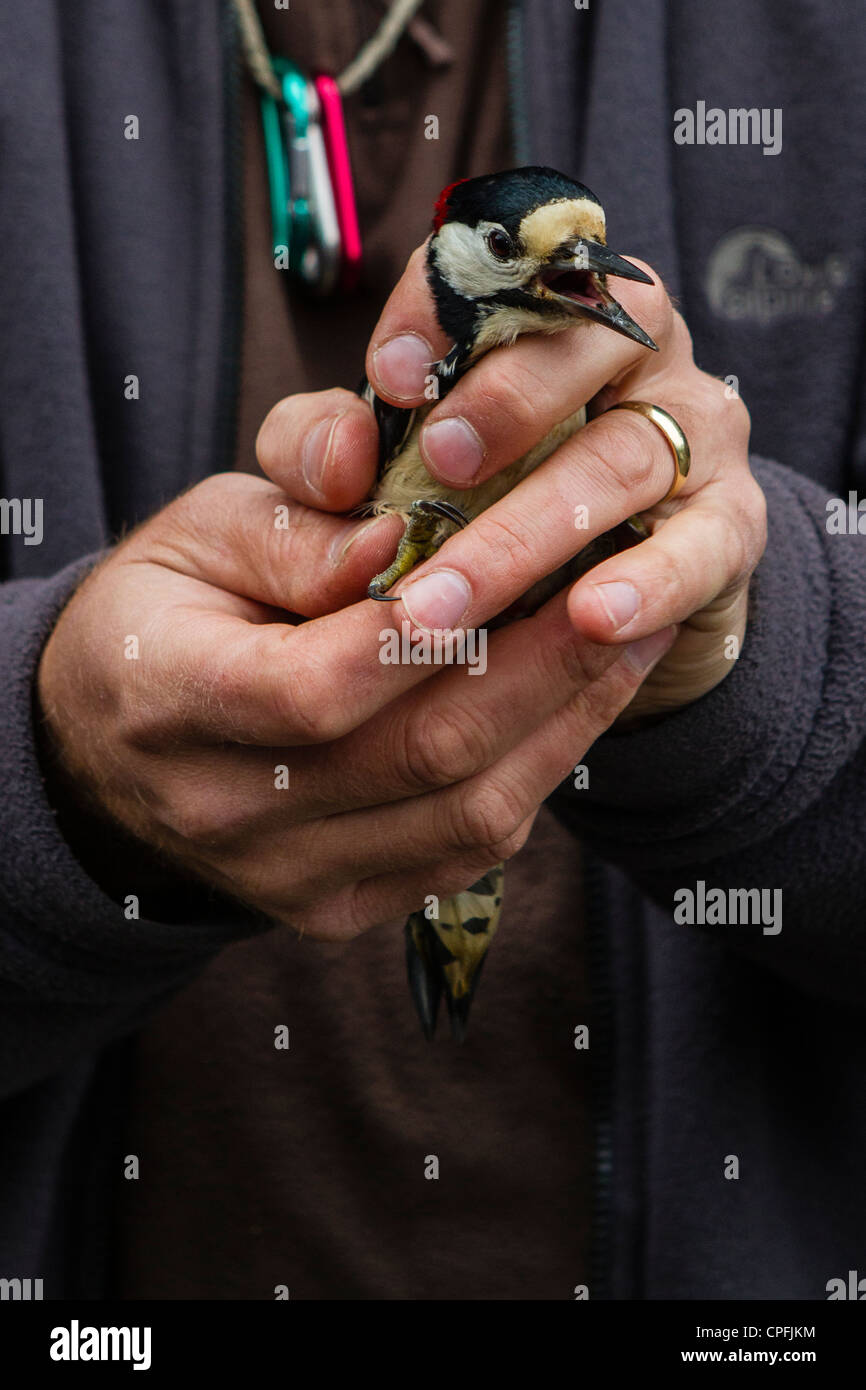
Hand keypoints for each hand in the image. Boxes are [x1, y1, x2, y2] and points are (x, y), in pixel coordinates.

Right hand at [37, 438, 671, 939]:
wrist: (109, 747)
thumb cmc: (163, 611)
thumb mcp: (199, 531)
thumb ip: (295, 524)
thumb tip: (408, 535)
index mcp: (170, 702)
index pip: (319, 686)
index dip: (434, 629)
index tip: (531, 554)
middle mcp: (227, 815)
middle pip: (422, 757)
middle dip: (548, 667)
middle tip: (630, 589)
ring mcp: (288, 878)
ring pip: (466, 818)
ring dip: (567, 724)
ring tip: (634, 640)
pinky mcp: (338, 908)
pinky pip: (464, 852)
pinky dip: (536, 776)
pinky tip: (579, 705)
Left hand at [347, 245, 766, 721]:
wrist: (609, 596)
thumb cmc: (483, 508)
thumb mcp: (390, 467)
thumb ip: (330, 447)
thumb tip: (331, 460)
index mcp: (549, 311)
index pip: (507, 268)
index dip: (449, 310)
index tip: (392, 380)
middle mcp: (634, 353)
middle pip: (584, 344)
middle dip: (505, 404)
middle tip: (438, 462)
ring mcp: (695, 434)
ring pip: (622, 457)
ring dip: (531, 529)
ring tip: (452, 596)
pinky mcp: (731, 525)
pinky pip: (700, 546)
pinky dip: (646, 582)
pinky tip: (592, 617)